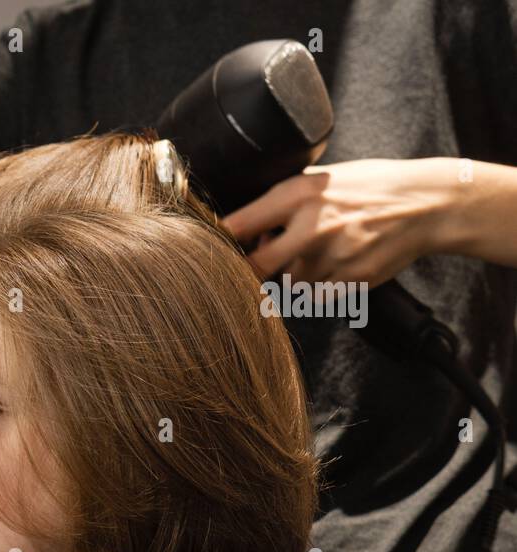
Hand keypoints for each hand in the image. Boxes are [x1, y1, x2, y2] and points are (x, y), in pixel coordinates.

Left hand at [221, 158, 461, 285]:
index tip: (201, 252)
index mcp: (299, 194)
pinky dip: (314, 287)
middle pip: (255, 267)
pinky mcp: (349, 281)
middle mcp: (312, 227)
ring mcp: (332, 257)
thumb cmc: (367, 188)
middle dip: (245, 273)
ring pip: (287, 282)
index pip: (240, 225)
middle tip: (239, 275)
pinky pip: (313, 295)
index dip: (217, 242)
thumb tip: (244, 232)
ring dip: (289, 275)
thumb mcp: (321, 180)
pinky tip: (332, 265)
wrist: (425, 205)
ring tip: (314, 252)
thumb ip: (283, 204)